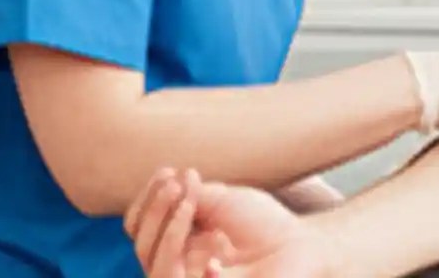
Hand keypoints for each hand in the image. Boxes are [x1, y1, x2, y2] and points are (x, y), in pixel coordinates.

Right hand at [125, 168, 335, 277]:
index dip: (147, 200)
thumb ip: (190, 195)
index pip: (139, 226)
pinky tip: (219, 245)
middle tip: (177, 183)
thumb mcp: (223, 200)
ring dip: (168, 229)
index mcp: (178, 239)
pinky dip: (197, 259)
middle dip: (155, 210)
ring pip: (155, 266)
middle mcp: (179, 263)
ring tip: (191, 203)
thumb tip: (170, 182)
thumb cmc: (263, 222)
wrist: (299, 245)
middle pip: (142, 245)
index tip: (169, 171)